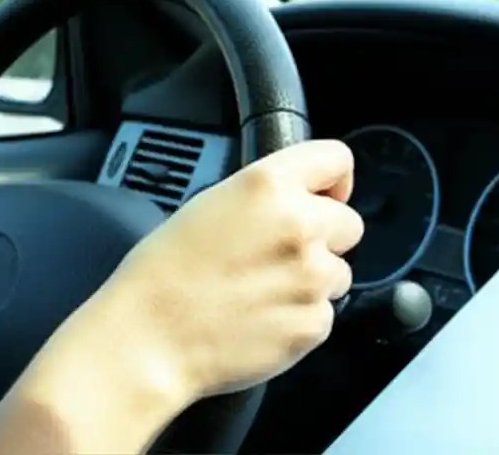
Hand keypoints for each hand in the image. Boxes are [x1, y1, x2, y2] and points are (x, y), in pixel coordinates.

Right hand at [79, 140, 363, 403]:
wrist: (150, 339)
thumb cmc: (163, 274)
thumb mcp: (210, 204)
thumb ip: (264, 197)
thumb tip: (295, 202)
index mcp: (269, 186)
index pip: (337, 159)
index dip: (334, 179)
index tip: (328, 193)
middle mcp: (300, 225)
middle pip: (348, 223)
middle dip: (324, 237)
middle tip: (282, 254)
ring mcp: (312, 277)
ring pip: (338, 272)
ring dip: (312, 280)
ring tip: (263, 291)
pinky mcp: (314, 323)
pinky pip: (324, 314)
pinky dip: (300, 318)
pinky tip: (261, 318)